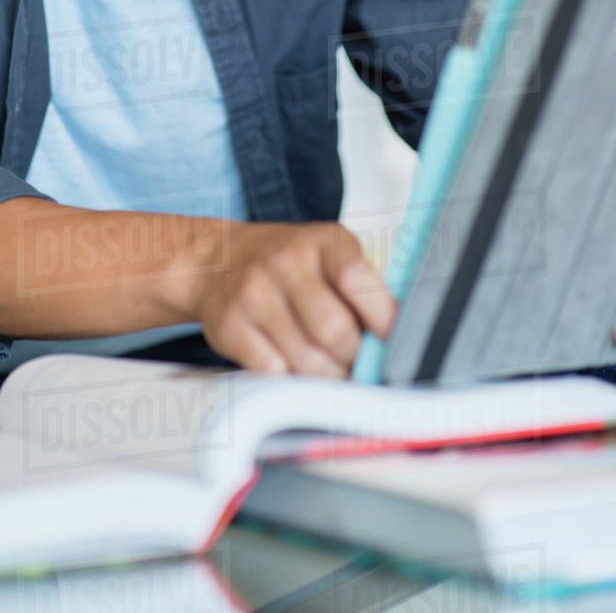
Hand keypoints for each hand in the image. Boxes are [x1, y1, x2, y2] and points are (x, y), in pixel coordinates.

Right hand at [194, 221, 396, 377]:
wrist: (218, 259)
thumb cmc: (288, 263)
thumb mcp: (329, 255)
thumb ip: (363, 290)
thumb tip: (397, 342)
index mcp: (323, 240)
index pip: (358, 279)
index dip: (383, 321)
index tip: (394, 347)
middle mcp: (286, 260)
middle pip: (334, 330)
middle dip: (354, 359)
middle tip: (358, 365)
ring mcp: (253, 291)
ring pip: (306, 359)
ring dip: (326, 375)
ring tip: (330, 368)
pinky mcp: (229, 323)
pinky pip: (273, 370)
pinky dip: (289, 376)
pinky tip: (291, 360)